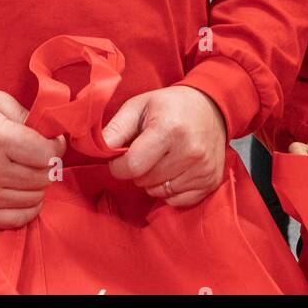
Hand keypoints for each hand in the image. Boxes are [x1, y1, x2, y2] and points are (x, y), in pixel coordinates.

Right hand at [0, 90, 64, 227]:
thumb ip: (26, 114)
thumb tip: (50, 133)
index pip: (46, 154)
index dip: (56, 147)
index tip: (53, 142)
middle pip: (43, 178)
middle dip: (48, 165)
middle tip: (40, 156)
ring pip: (33, 199)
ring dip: (38, 186)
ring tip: (28, 172)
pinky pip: (16, 220)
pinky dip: (27, 208)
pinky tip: (23, 193)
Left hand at [102, 86, 225, 206]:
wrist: (211, 107)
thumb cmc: (169, 106)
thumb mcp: (138, 106)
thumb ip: (115, 129)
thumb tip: (96, 151)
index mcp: (169, 129)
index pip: (132, 165)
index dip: (119, 165)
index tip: (121, 155)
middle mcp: (190, 151)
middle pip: (144, 180)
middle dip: (138, 170)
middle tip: (147, 151)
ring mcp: (203, 168)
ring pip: (159, 192)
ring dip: (154, 180)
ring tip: (163, 158)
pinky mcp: (211, 181)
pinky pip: (177, 201)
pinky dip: (170, 189)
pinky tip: (176, 169)